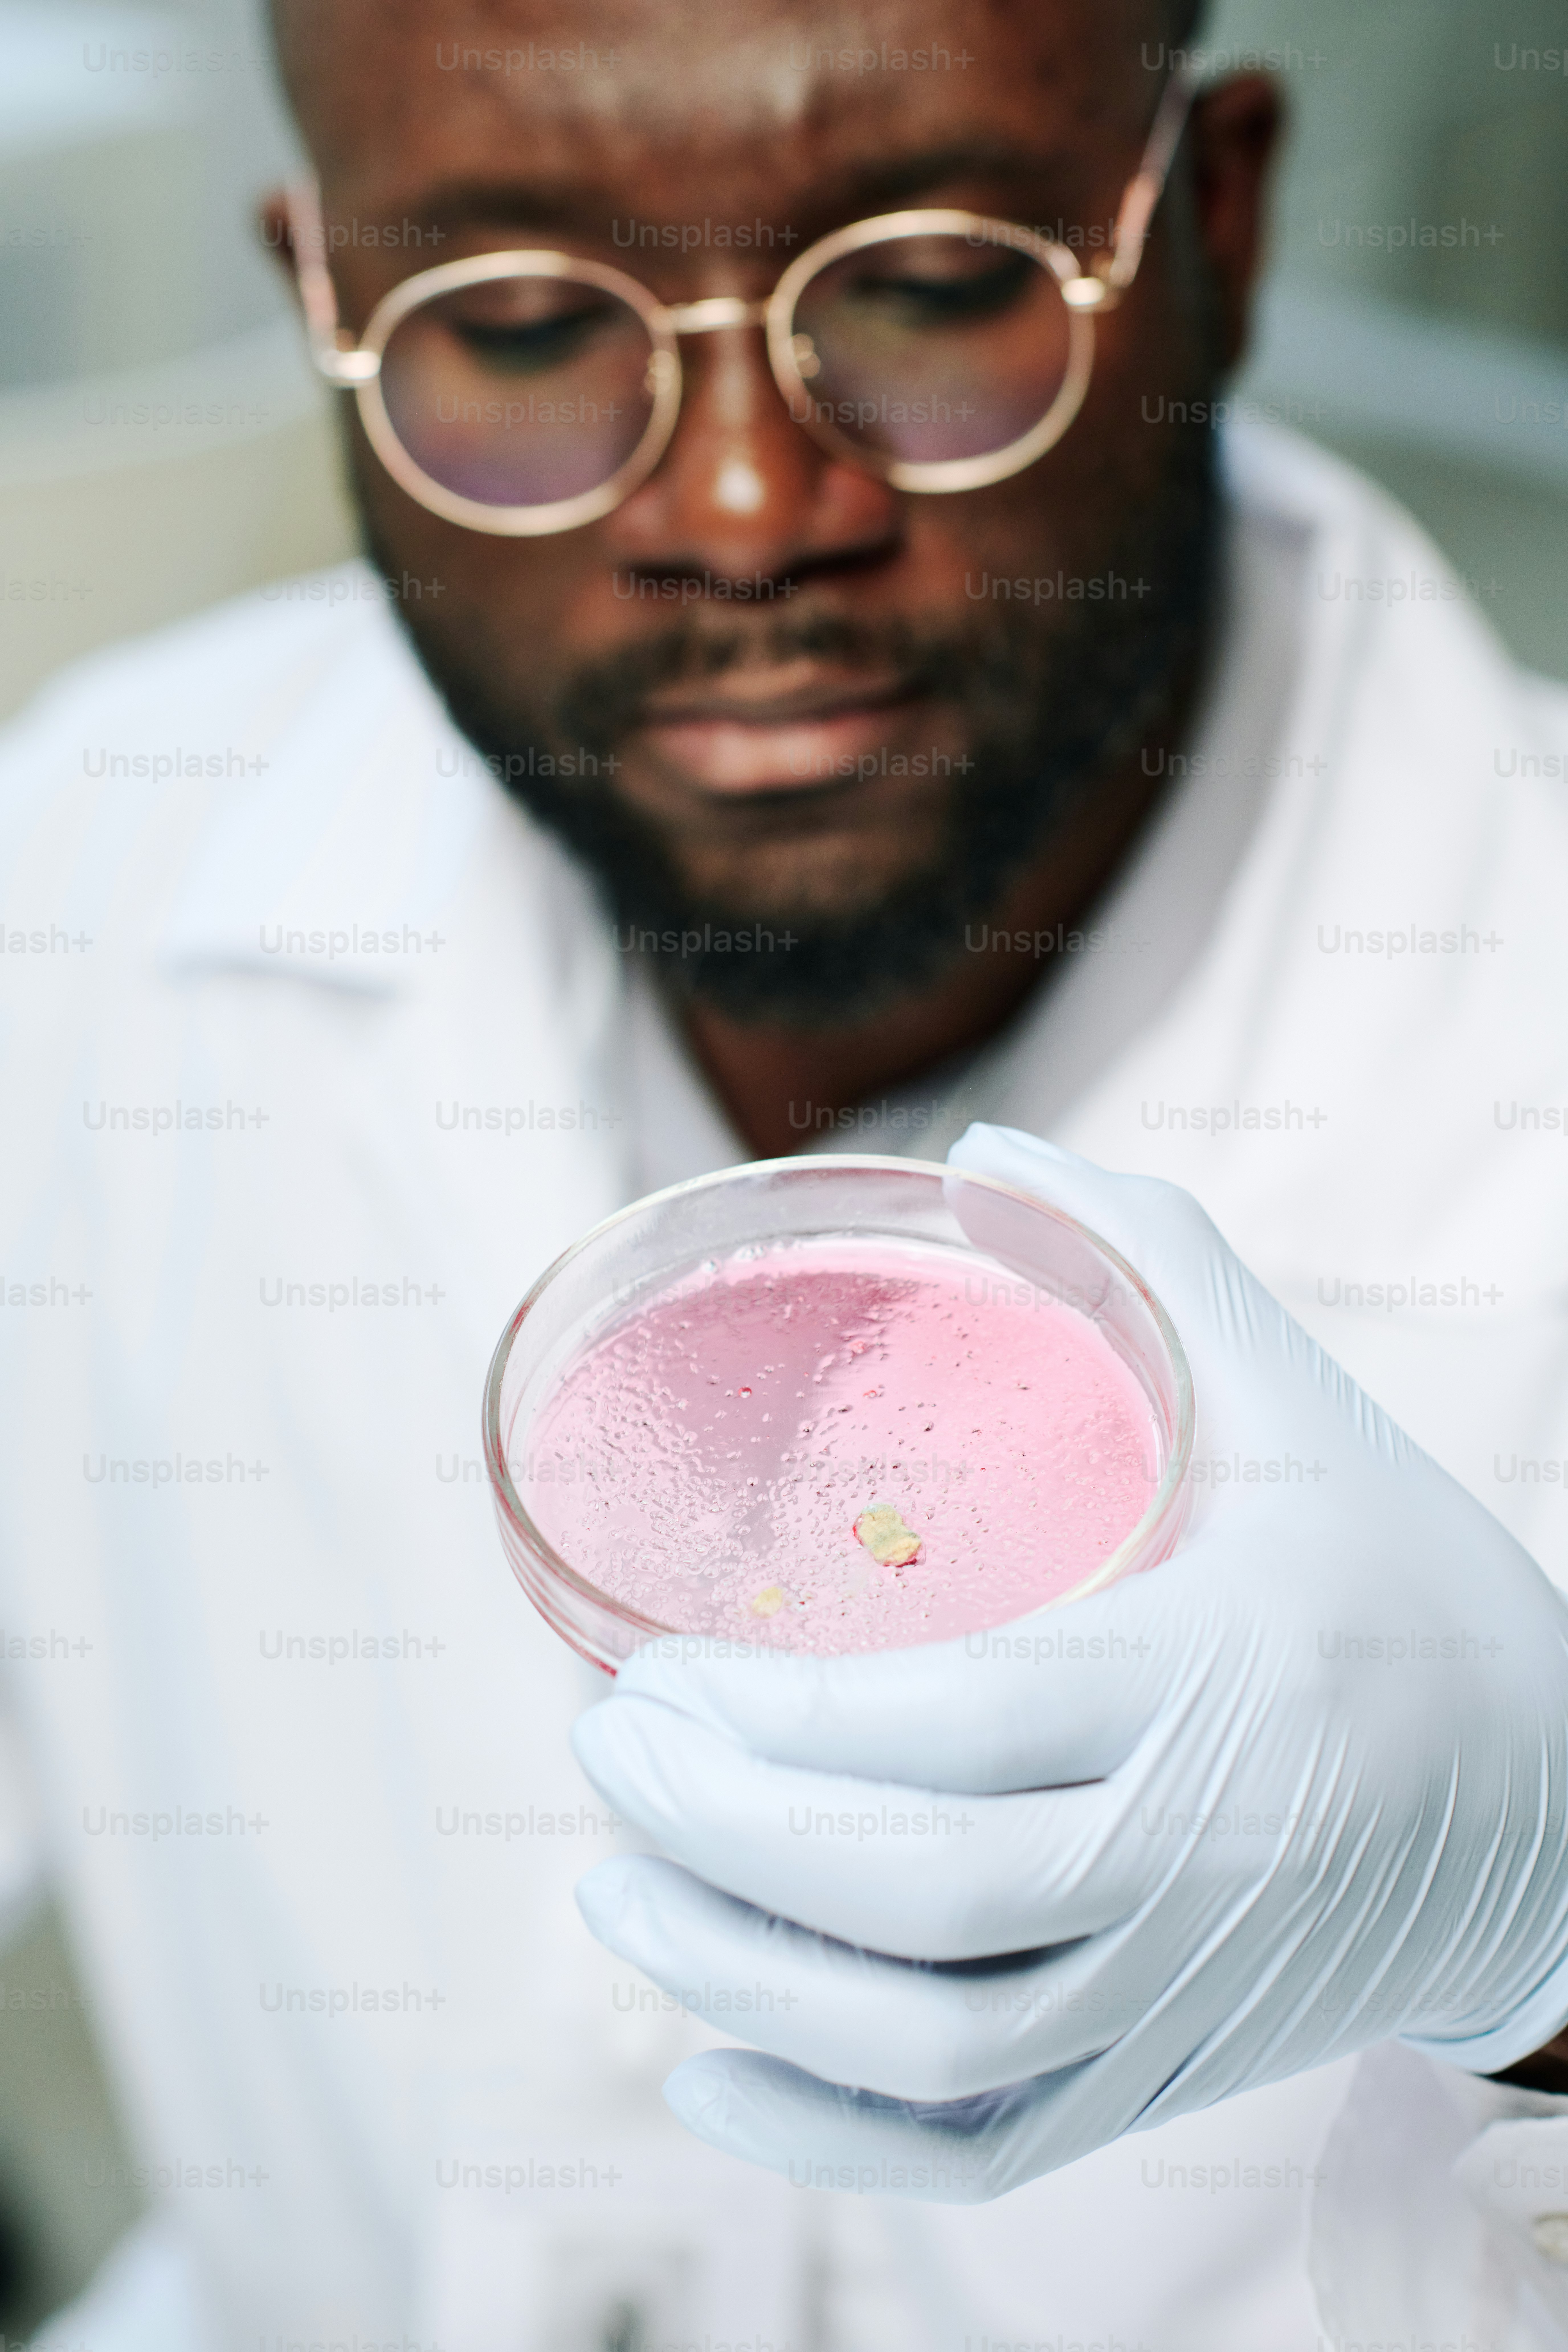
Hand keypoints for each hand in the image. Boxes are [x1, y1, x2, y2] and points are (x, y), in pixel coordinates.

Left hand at [570, 1124, 1567, 2200]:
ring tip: (613, 1894)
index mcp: (1217, 1681)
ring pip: (926, 2041)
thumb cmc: (1409, 1589)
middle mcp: (1197, 1857)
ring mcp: (1183, 1991)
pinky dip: (833, 2138)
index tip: (647, 1666)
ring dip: (739, 1981)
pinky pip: (985, 2147)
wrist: (1559, 1804)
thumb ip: (1156, 1263)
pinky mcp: (1176, 2072)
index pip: (950, 1727)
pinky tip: (709, 2079)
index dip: (770, 1715)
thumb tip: (994, 1149)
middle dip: (717, 1829)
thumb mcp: (1304, 1413)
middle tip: (599, 1747)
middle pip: (913, 1892)